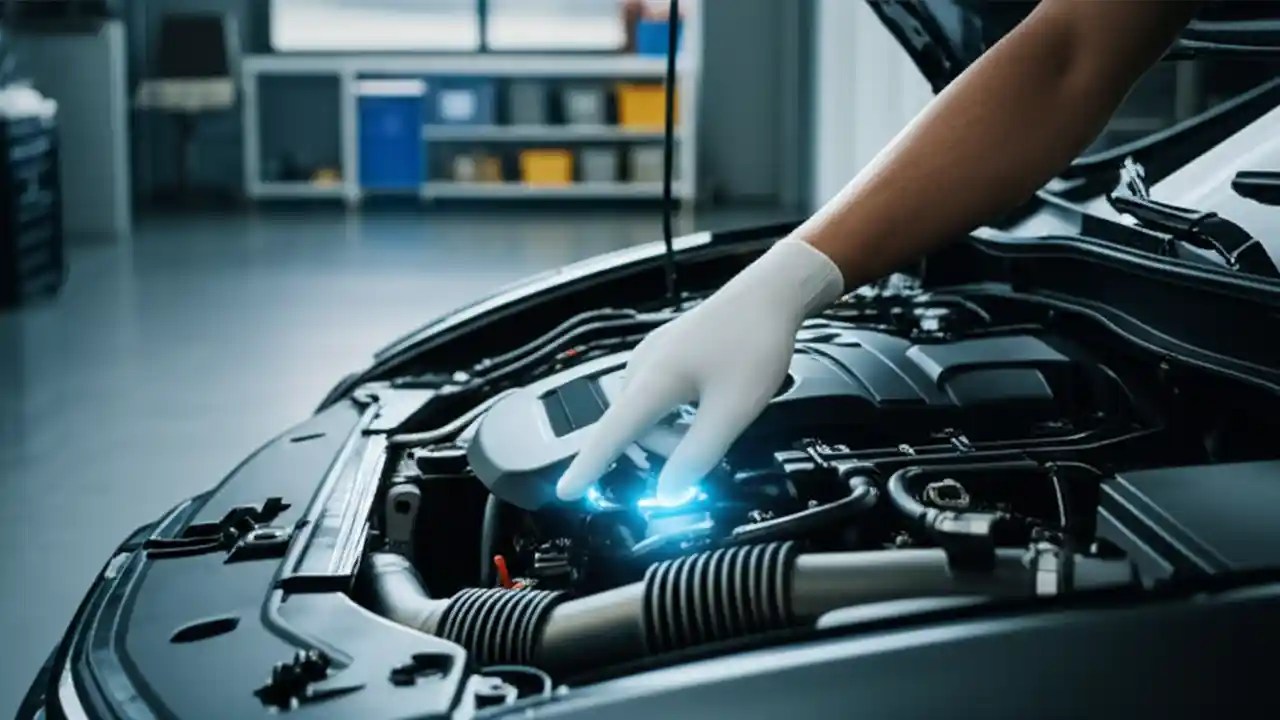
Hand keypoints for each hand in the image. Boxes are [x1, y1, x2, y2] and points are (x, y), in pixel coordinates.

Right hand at [555, 238, 844, 503]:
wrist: (771, 293)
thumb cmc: (754, 344)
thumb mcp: (733, 410)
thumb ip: (698, 454)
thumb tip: (669, 492)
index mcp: (654, 380)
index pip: (612, 433)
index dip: (589, 466)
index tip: (565, 491)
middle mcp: (643, 366)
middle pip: (635, 428)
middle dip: (667, 449)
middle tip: (712, 446)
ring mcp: (652, 355)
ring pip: (648, 414)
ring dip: (675, 431)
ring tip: (717, 418)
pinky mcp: (665, 352)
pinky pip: (658, 396)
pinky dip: (678, 412)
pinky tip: (709, 401)